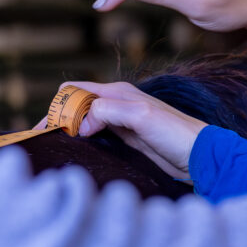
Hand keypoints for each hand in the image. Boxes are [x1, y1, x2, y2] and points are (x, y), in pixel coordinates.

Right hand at [61, 81, 206, 180]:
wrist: (201, 156)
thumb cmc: (177, 134)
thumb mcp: (141, 116)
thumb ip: (108, 111)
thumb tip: (82, 124)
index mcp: (117, 93)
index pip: (75, 91)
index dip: (58, 108)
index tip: (48, 130)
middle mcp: (116, 104)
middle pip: (76, 107)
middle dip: (59, 120)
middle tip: (46, 142)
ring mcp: (121, 123)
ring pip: (84, 122)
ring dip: (70, 132)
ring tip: (56, 149)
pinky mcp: (126, 140)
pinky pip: (96, 137)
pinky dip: (84, 142)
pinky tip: (79, 154)